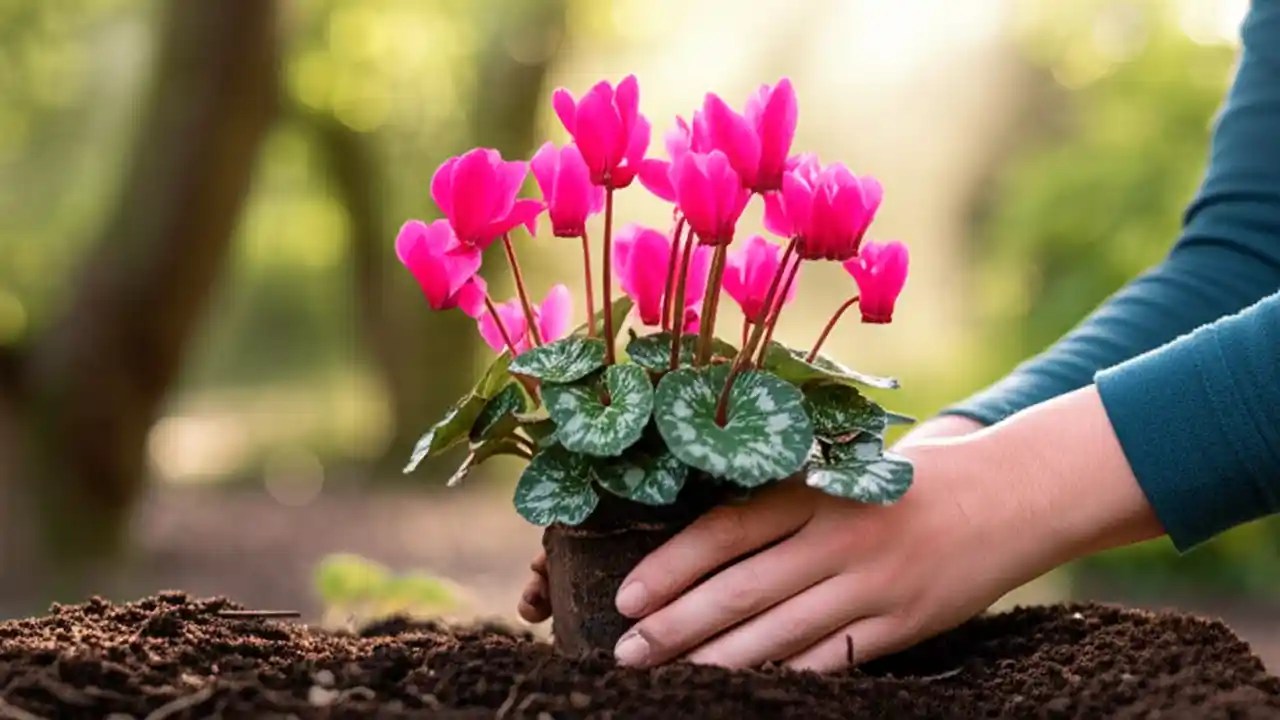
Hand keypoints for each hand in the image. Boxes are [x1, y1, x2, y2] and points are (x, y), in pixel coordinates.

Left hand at [611, 387, 1161, 670]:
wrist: (1011, 494)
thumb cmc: (912, 478)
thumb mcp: (845, 468)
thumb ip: (786, 498)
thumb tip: (702, 540)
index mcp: (816, 489)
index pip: (725, 530)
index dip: (670, 565)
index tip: (626, 596)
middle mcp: (838, 536)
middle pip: (740, 590)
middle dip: (674, 626)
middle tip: (626, 652)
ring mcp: (872, 584)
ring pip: (776, 635)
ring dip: (714, 662)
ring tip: (666, 679)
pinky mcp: (902, 623)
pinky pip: (829, 661)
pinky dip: (781, 677)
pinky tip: (741, 691)